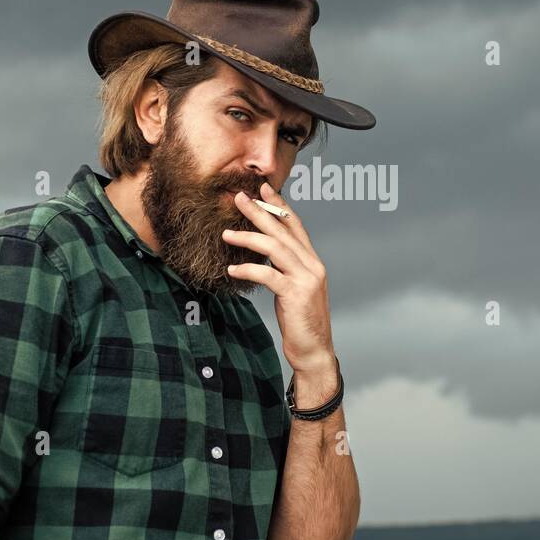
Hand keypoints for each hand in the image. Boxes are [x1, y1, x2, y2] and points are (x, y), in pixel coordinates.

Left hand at [223, 181, 335, 376]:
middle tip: (239, 197)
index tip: (263, 189)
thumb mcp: (293, 290)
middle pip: (283, 231)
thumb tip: (263, 255)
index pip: (295, 226)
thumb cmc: (300, 322)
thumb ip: (284, 270)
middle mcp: (312, 265)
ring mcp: (306, 279)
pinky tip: (232, 269)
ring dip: (248, 237)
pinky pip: (268, 275)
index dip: (279, 205)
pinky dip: (248, 269)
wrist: (314, 351)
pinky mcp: (296, 294)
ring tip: (226, 233)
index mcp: (312, 262)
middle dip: (260, 211)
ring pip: (275, 248)